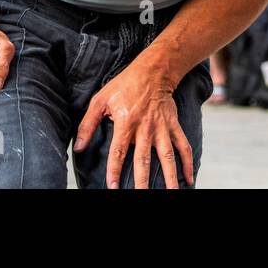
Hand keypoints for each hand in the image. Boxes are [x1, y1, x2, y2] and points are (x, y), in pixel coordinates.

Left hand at [74, 62, 193, 188]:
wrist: (153, 70)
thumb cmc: (124, 85)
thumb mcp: (100, 100)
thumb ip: (88, 124)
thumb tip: (78, 147)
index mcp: (126, 122)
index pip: (118, 152)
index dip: (114, 171)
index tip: (113, 188)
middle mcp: (145, 128)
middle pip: (143, 160)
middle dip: (142, 182)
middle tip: (141, 196)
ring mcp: (162, 128)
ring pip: (167, 157)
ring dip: (169, 177)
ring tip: (171, 194)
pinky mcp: (173, 125)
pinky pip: (182, 145)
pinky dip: (187, 162)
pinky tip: (189, 178)